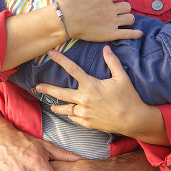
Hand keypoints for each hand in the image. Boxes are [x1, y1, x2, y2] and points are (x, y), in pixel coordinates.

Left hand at [36, 47, 166, 143]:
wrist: (134, 120)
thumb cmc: (129, 97)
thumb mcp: (122, 77)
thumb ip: (112, 61)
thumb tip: (106, 48)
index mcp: (91, 85)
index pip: (72, 69)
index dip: (60, 60)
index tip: (50, 53)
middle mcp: (84, 99)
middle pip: (61, 93)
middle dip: (48, 89)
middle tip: (37, 86)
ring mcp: (85, 112)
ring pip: (65, 108)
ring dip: (57, 106)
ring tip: (50, 105)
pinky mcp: (87, 123)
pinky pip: (74, 117)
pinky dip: (71, 114)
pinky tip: (68, 113)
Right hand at [59, 0, 141, 41]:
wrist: (63, 20)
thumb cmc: (69, 2)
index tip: (105, 1)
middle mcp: (110, 8)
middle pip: (126, 6)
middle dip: (122, 8)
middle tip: (117, 11)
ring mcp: (111, 22)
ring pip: (129, 18)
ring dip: (128, 18)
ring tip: (125, 20)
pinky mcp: (110, 34)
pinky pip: (128, 34)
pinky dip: (135, 34)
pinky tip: (139, 33)